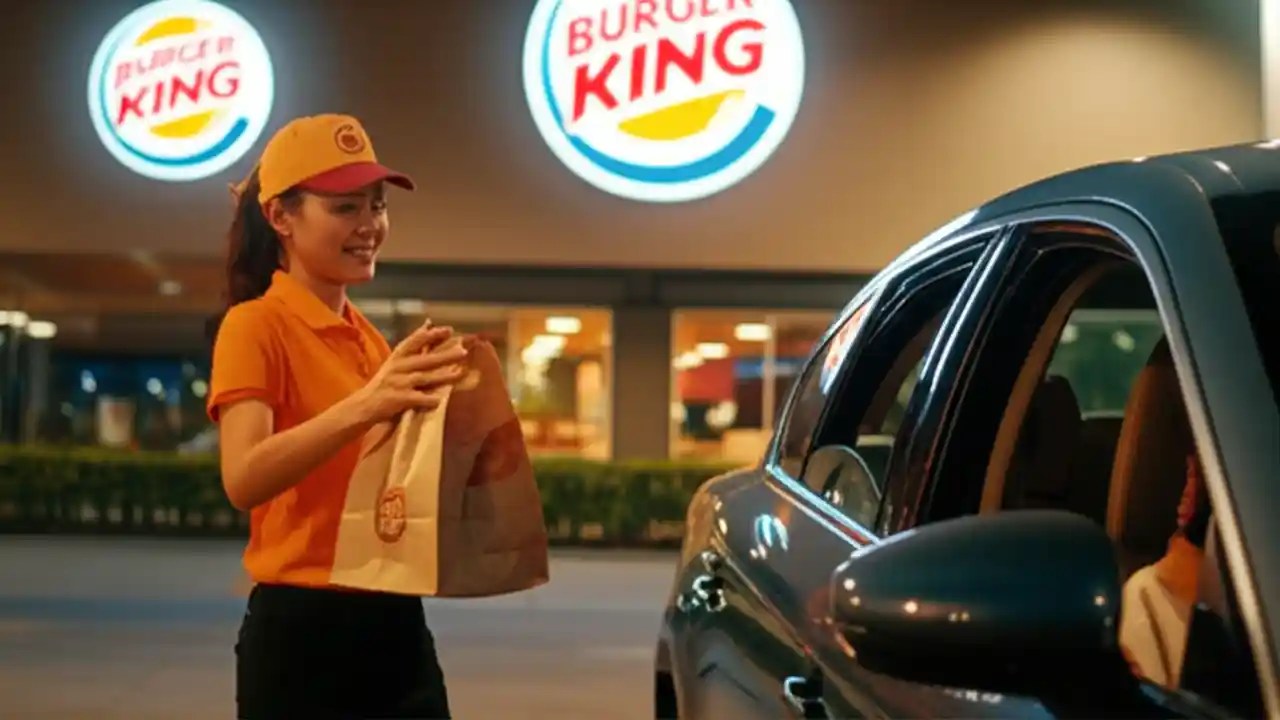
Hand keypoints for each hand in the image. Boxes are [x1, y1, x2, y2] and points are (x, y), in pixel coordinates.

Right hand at [348, 322, 468, 423]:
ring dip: (442, 376)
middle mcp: (398, 367)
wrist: (364, 405)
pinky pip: (417, 398)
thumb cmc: (385, 382)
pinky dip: (429, 400)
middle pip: (425, 360)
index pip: (415, 341)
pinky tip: (440, 400)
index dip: (432, 335)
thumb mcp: (396, 360)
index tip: (449, 330)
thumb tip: (429, 323)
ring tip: (459, 373)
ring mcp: (398, 383)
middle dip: (444, 355)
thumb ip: (414, 344)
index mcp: (398, 356)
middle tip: (462, 351)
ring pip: (424, 378)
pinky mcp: (398, 399)